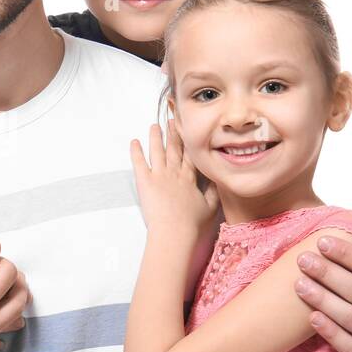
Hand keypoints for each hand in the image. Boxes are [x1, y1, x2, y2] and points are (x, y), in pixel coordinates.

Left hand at [129, 119, 218, 238]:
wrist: (174, 232)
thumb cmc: (192, 224)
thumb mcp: (210, 207)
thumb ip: (213, 192)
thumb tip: (217, 181)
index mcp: (190, 178)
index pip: (190, 154)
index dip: (189, 141)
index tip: (189, 130)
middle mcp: (175, 172)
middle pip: (174, 148)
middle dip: (174, 133)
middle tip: (172, 120)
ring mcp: (159, 175)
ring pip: (157, 150)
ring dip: (155, 137)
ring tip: (154, 126)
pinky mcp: (145, 181)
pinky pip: (139, 162)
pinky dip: (136, 151)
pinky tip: (134, 142)